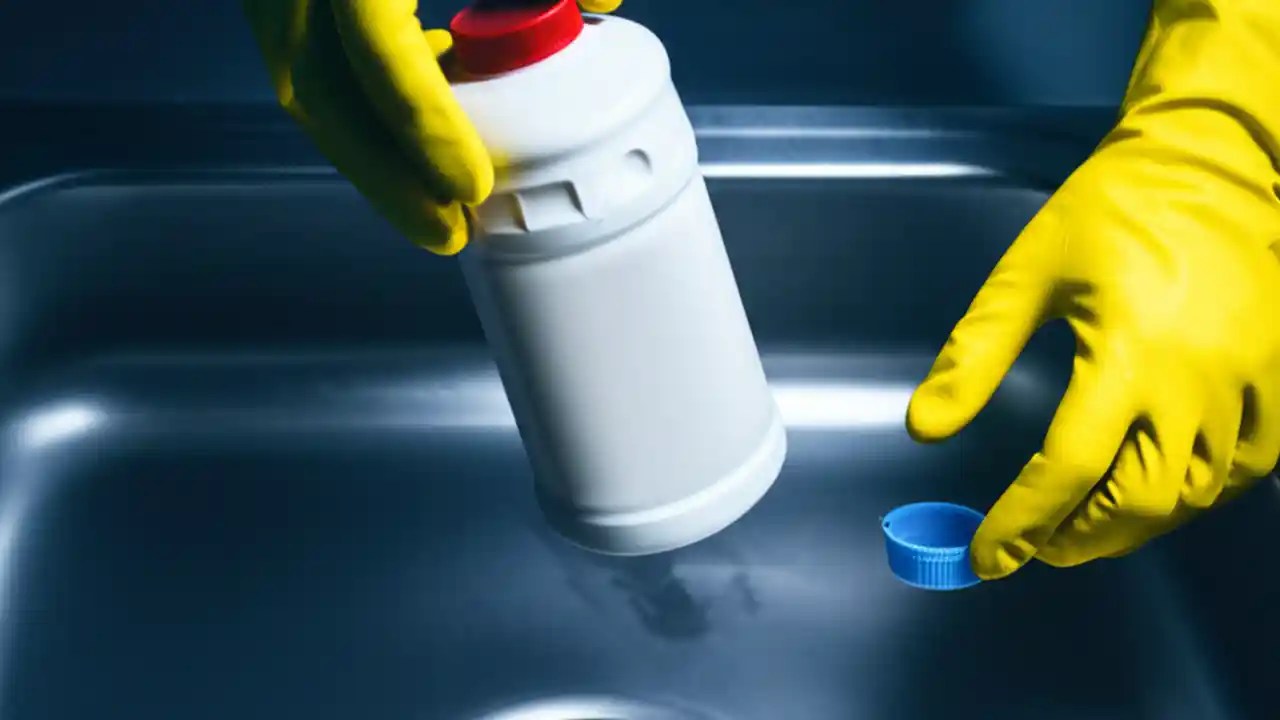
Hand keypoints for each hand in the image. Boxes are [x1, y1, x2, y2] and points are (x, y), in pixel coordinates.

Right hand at [243, 0, 621, 254]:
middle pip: (320, 91)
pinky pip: (305, 54)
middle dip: (385, 177)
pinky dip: (358, 101)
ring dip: (368, 153)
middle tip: (450, 233)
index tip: (469, 182)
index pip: (373, 45)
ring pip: (304, 81)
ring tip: (433, 202)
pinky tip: (413, 117)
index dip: (420, 123)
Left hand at [906, 0, 1279, 579]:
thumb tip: (925, 429)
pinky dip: (1199, 495)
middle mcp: (1197, 382)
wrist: (1210, 162)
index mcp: (1129, 353)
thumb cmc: (1109, 212)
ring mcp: (1251, 384)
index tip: (987, 555)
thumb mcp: (1025, 276)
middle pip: (1141, 502)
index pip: (1067, 469)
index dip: (1022, 523)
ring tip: (1083, 527)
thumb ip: (975, 355)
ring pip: (1197, 495)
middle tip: (1037, 548)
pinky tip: (1159, 493)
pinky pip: (1250, 467)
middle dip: (1081, 539)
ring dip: (1135, 525)